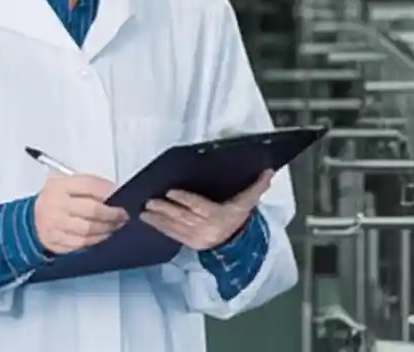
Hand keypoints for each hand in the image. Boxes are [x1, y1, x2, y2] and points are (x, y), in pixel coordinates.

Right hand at [33, 171, 128, 255]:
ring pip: (88, 229)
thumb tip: (114, 191)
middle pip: (92, 210)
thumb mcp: (66, 184)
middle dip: (112, 214)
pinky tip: (103, 235)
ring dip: (107, 228)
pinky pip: (81, 243)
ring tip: (116, 225)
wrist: (32, 219)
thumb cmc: (54, 199)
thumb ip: (88, 186)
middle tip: (122, 214)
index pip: (90, 186)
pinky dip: (96, 240)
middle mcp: (56, 204)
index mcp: (60, 185)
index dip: (109, 191)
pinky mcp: (55, 241)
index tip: (120, 196)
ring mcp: (55, 224)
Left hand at [139, 170, 273, 250]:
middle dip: (165, 209)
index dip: (185, 199)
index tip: (170, 192)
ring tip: (144, 211)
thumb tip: (269, 170)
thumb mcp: (249, 201)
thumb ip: (257, 185)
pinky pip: (174, 235)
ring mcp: (198, 238)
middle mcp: (208, 228)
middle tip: (150, 201)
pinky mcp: (191, 244)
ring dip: (158, 219)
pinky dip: (161, 228)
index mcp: (221, 215)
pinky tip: (149, 221)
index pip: (200, 207)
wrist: (239, 243)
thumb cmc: (239, 215)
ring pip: (176, 227)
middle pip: (184, 217)